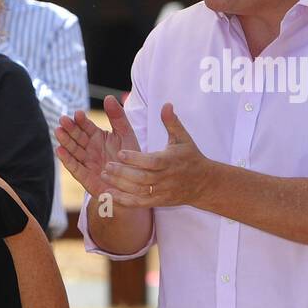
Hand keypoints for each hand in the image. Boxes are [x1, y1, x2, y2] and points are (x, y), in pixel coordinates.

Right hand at [56, 94, 141, 198]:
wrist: (135, 185)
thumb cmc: (130, 159)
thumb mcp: (126, 134)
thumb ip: (117, 117)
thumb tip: (108, 97)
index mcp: (98, 137)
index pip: (87, 126)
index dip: (82, 120)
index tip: (78, 113)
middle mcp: (89, 149)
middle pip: (77, 137)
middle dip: (70, 129)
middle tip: (63, 119)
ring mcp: (86, 163)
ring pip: (73, 150)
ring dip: (65, 141)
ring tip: (58, 131)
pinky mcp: (85, 177)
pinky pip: (75, 168)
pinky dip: (67, 160)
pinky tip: (59, 150)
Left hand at [100, 103, 215, 207]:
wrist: (203, 184)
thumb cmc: (190, 157)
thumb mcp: (183, 138)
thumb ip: (171, 122)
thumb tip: (166, 104)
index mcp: (170, 161)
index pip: (151, 161)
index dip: (135, 159)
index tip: (119, 153)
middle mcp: (166, 178)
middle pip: (142, 178)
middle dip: (123, 173)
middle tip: (106, 166)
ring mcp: (162, 191)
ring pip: (139, 191)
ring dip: (120, 185)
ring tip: (104, 176)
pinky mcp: (158, 201)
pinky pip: (139, 203)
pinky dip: (125, 200)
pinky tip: (110, 194)